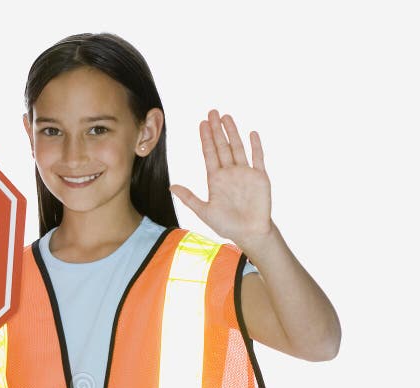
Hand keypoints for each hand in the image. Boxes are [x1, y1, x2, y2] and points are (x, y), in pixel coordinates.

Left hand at [169, 109, 272, 250]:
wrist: (249, 233)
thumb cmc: (227, 225)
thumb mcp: (204, 211)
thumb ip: (189, 198)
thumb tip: (171, 187)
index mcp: (216, 179)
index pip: (209, 154)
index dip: (206, 138)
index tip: (201, 123)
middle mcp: (230, 173)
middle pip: (222, 146)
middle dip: (216, 129)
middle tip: (212, 112)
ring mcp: (245, 173)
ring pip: (237, 147)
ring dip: (232, 132)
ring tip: (226, 117)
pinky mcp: (260, 177)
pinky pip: (257, 158)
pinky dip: (255, 146)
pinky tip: (251, 133)